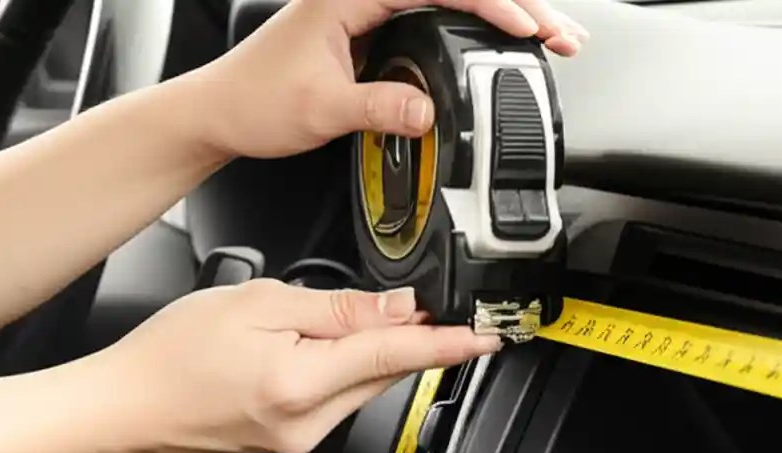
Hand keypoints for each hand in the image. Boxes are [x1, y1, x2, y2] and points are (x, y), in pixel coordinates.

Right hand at [87, 280, 500, 452]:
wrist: (122, 409)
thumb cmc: (168, 356)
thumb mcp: (255, 303)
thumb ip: (333, 307)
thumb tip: (394, 308)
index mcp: (300, 383)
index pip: (395, 356)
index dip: (449, 343)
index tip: (489, 336)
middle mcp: (307, 424)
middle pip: (386, 372)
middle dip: (407, 337)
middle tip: (419, 303)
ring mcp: (299, 439)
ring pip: (364, 387)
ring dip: (372, 353)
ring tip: (334, 320)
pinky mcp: (290, 444)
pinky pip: (338, 401)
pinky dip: (344, 371)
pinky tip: (317, 349)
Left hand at [192, 0, 587, 159]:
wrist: (220, 111)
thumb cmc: (254, 100)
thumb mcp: (321, 109)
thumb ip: (378, 107)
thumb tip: (428, 112)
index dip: (490, 5)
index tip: (525, 29)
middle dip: (517, 6)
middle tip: (562, 36)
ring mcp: (371, 9)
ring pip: (453, 1)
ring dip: (504, 15)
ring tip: (552, 37)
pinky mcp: (375, 30)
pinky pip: (438, 20)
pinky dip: (477, 32)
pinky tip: (506, 44)